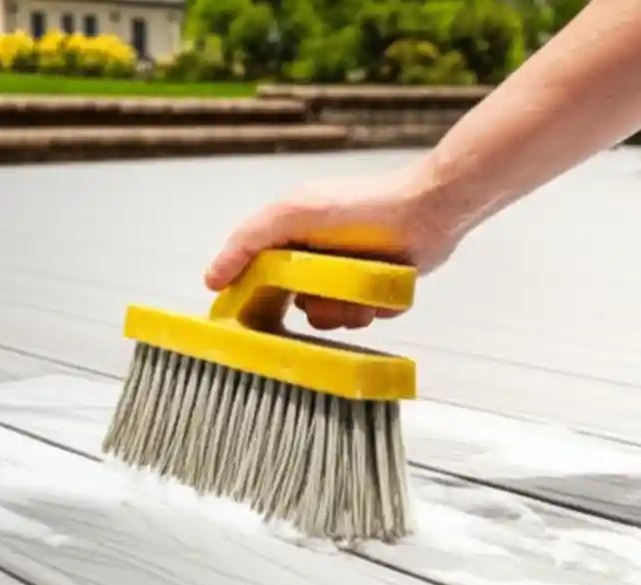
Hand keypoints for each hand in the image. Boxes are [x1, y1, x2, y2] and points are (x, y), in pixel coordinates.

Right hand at [205, 162, 464, 330]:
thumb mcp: (295, 213)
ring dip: (343, 310)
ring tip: (362, 286)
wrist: (428, 213)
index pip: (255, 278)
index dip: (252, 299)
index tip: (251, 320)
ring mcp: (344, 277)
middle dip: (312, 303)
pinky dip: (369, 310)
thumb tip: (211, 279)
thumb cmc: (362, 206)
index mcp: (289, 237)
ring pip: (326, 320)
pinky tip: (381, 291)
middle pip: (293, 306)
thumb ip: (249, 240)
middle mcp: (314, 259)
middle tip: (328, 289)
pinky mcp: (372, 292)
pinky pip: (359, 321)